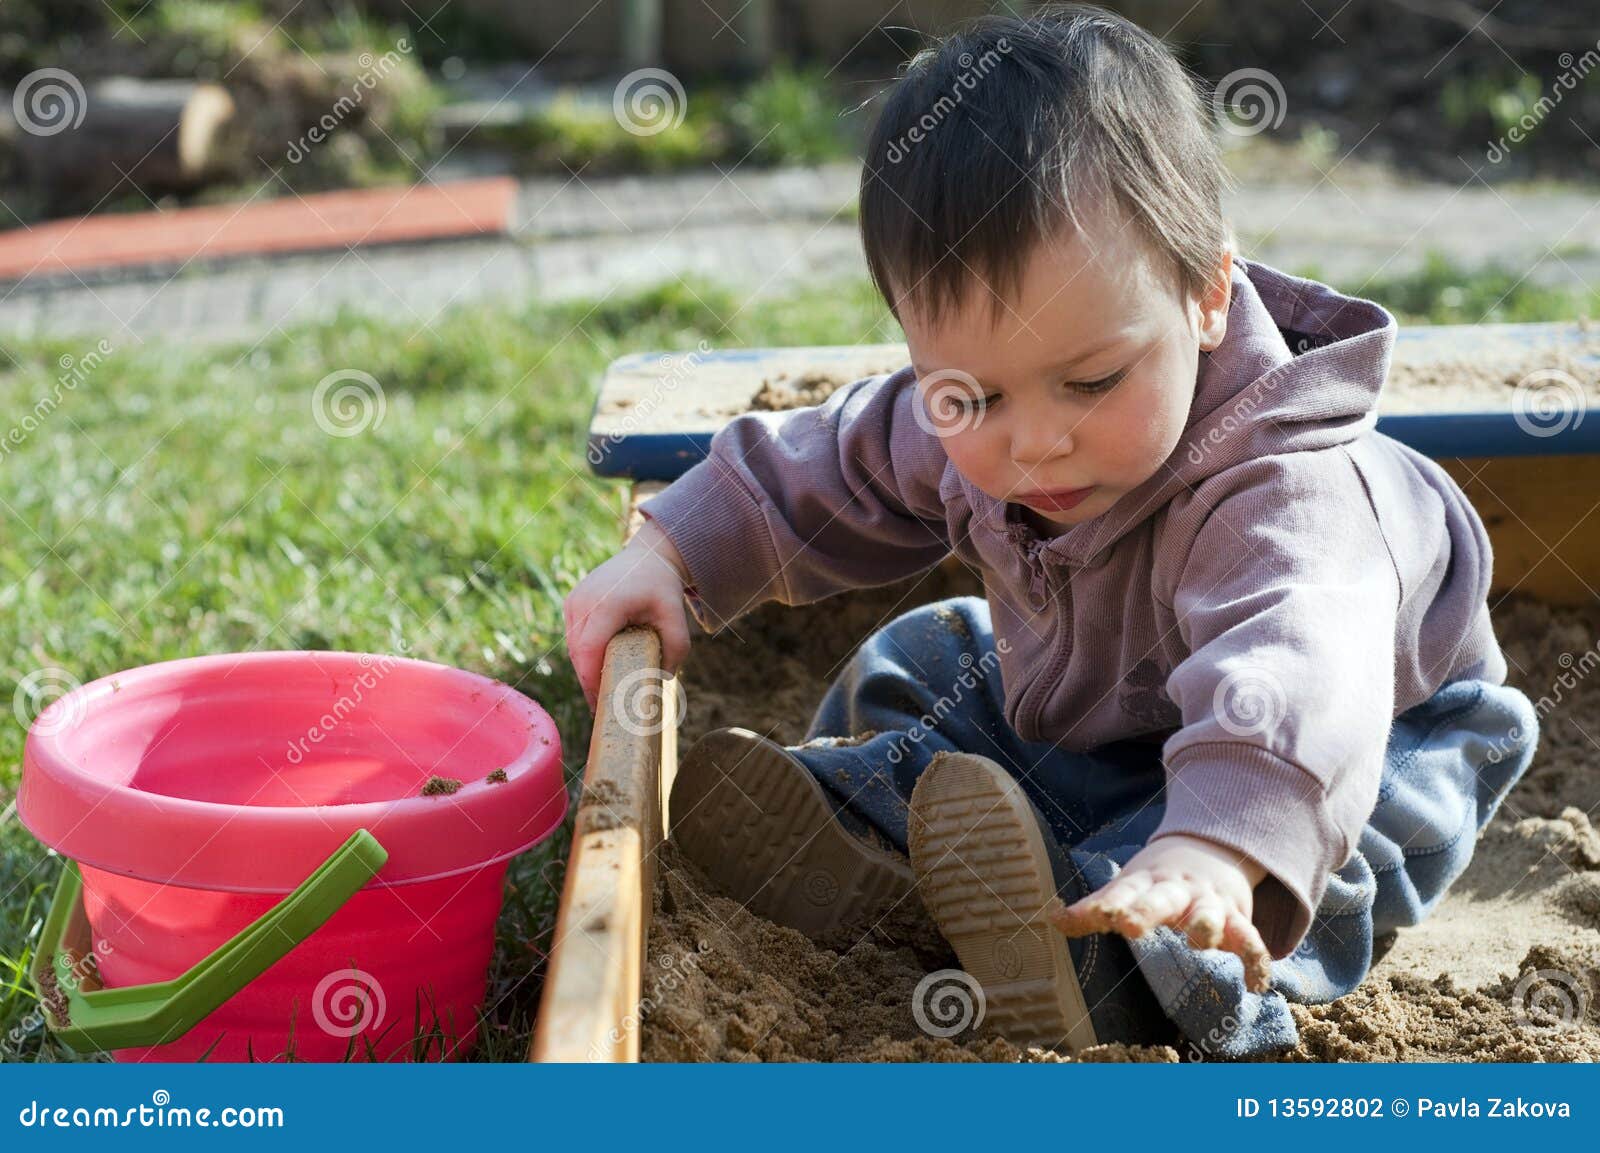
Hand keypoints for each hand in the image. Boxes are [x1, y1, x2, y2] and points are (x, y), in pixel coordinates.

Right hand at [563, 516, 692, 711]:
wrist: (648, 557)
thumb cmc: (662, 589)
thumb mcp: (676, 618)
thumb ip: (675, 649)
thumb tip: (662, 681)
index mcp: (607, 603)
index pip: (590, 650)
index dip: (591, 680)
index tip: (601, 705)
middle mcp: (584, 600)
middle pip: (579, 653)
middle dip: (589, 681)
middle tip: (603, 708)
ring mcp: (574, 600)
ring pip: (573, 647)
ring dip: (586, 669)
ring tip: (602, 692)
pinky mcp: (572, 602)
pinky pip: (574, 637)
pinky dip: (584, 654)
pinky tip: (599, 668)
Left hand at [1047, 833, 1273, 992]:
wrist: (1210, 852)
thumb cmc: (1156, 880)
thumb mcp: (1126, 887)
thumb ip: (1092, 909)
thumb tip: (1050, 920)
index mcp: (1144, 883)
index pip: (1120, 892)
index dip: (1105, 905)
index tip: (1095, 915)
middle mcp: (1176, 891)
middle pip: (1161, 899)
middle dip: (1147, 911)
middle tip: (1130, 925)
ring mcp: (1208, 904)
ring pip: (1209, 914)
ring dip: (1205, 926)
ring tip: (1200, 941)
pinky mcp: (1237, 920)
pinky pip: (1251, 940)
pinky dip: (1256, 960)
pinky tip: (1255, 984)